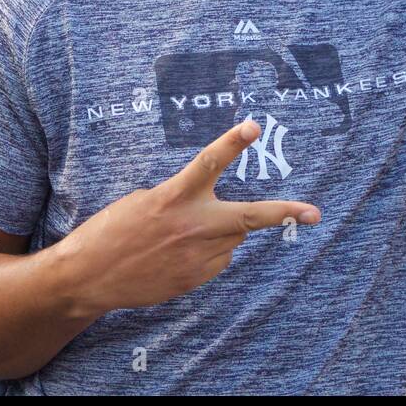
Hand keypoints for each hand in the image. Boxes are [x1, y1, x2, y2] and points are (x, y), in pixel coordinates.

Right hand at [62, 120, 320, 313]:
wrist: (90, 277)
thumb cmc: (114, 230)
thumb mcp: (145, 201)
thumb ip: (184, 200)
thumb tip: (217, 214)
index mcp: (174, 197)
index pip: (209, 162)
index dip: (233, 142)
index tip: (254, 126)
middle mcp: (193, 227)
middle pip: (250, 216)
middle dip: (285, 213)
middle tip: (315, 213)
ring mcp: (197, 257)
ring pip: (232, 238)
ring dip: (220, 232)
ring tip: (182, 236)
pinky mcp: (196, 279)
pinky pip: (218, 259)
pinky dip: (207, 253)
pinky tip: (177, 255)